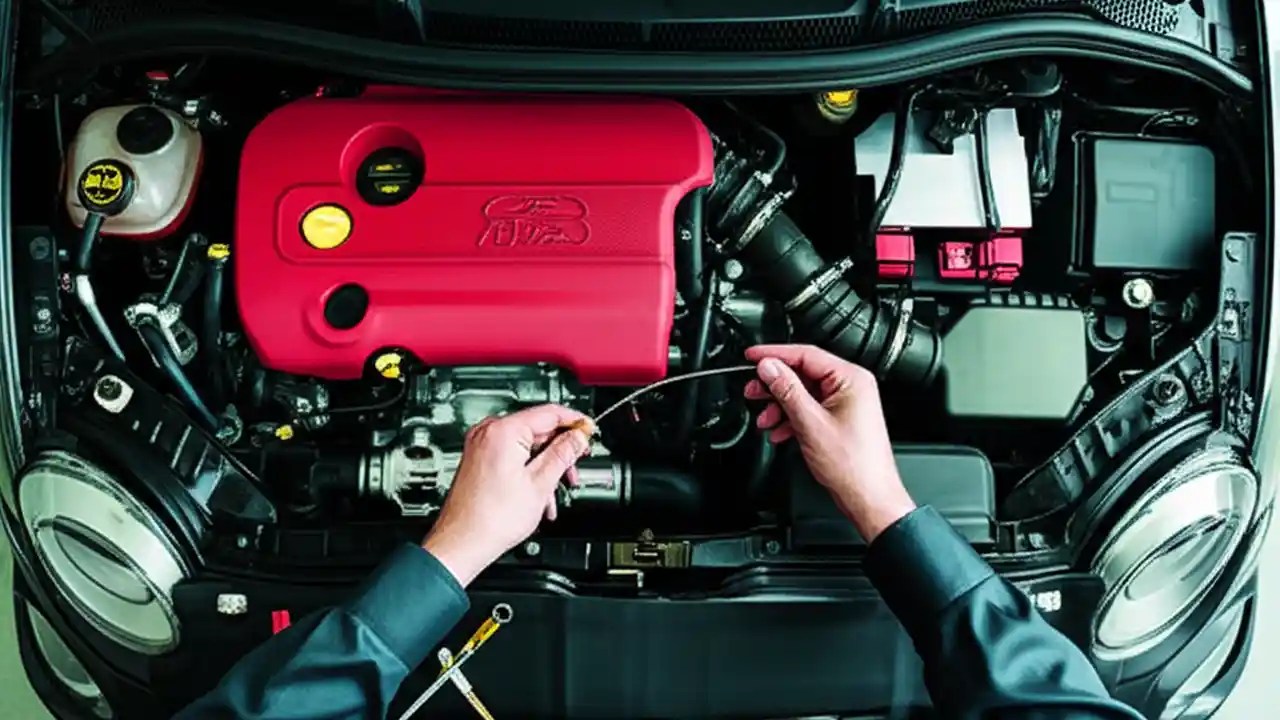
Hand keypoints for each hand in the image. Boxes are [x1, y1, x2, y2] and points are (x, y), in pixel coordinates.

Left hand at [423, 405, 591, 585]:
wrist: (463, 542)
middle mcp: (488, 432)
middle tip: (576, 465)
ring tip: (555, 491)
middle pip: (538, 429)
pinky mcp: (479, 459)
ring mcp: (481, 446)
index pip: (550, 412)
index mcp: (503, 431)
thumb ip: (563, 453)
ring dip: (546, 465)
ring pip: (526, 445)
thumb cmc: (491, 519)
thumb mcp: (540, 483)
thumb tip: (578, 436)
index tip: (589, 430)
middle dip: (560, 451)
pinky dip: (529, 471)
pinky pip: (512, 455)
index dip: (575, 422)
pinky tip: (539, 494)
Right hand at [744, 344, 915, 541]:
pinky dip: (791, 418)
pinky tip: (779, 430)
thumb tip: (770, 368)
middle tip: (752, 390)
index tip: (752, 357)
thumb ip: (787, 390)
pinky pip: (809, 409)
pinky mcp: (839, 419)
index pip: (806, 354)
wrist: (869, 497)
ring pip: (803, 393)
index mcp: (851, 379)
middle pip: (803, 373)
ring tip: (764, 417)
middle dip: (774, 385)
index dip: (775, 354)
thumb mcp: (810, 423)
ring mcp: (846, 404)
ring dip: (780, 405)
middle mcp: (851, 387)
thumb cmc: (854, 465)